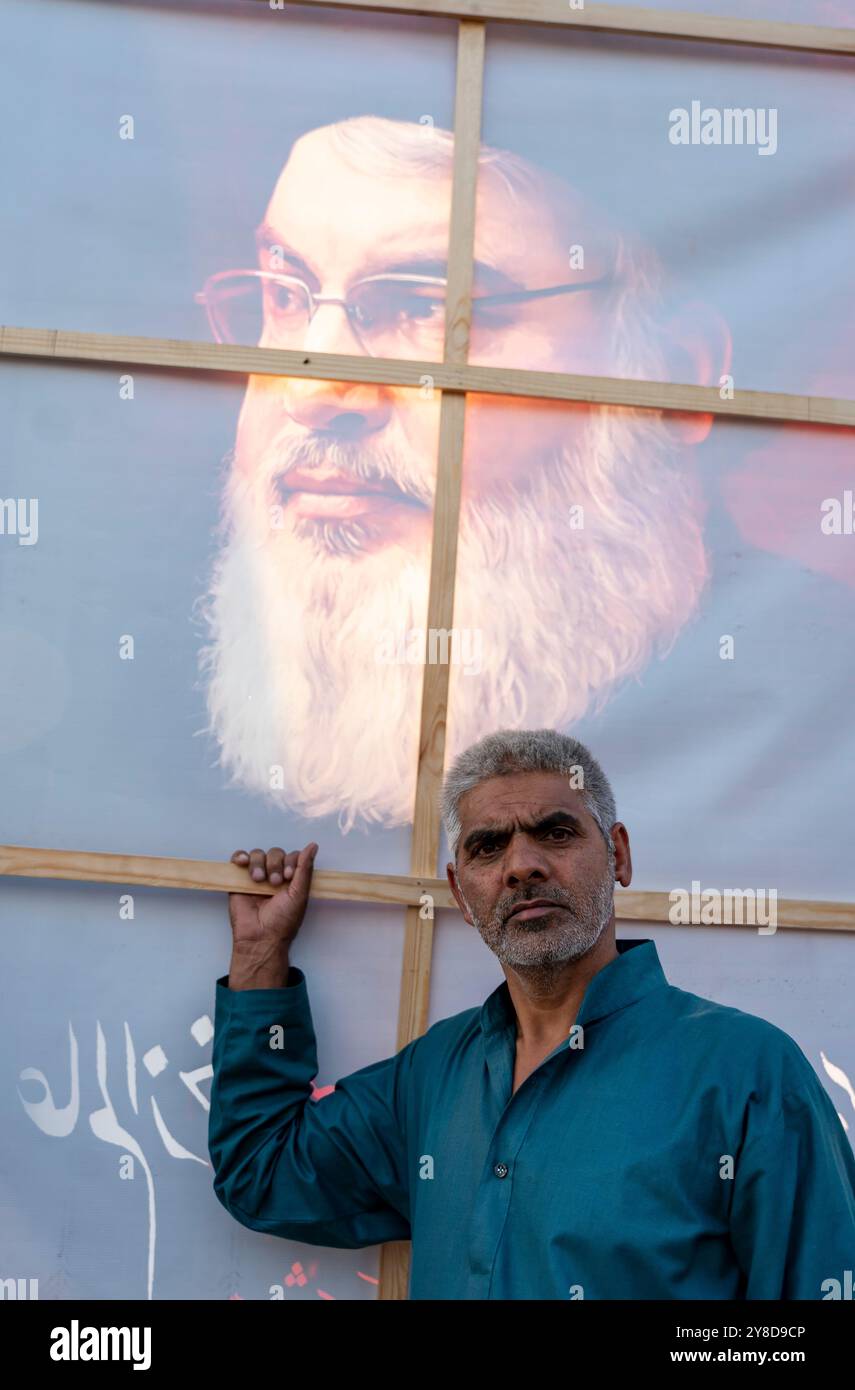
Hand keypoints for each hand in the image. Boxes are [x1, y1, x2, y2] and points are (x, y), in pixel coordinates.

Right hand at [226, 844, 317, 988]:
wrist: (260, 937)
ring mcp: (256, 876)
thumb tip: (313, 846)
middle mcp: (274, 875)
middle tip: (275, 882)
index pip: (292, 856)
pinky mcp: (239, 879)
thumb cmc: (282, 921)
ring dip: (259, 864)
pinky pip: (239, 859)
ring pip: (258, 854)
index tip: (290, 876)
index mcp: (291, 879)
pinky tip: (243, 864)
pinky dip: (241, 857)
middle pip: (275, 853)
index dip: (291, 861)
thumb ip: (305, 869)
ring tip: (259, 880)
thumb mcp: (300, 895)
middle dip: (275, 865)